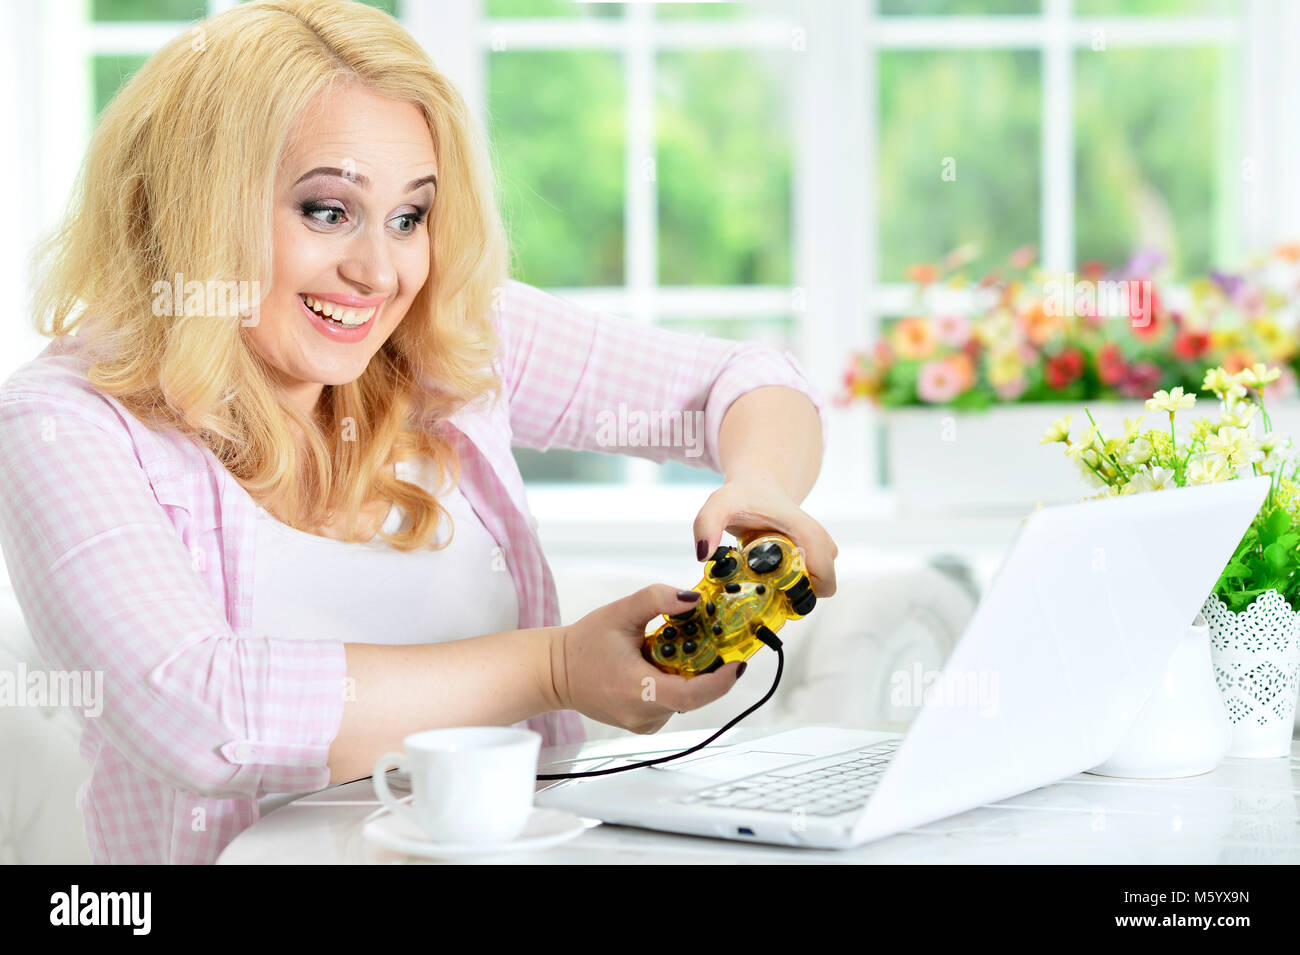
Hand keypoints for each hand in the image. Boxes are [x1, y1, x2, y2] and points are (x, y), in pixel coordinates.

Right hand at [550, 586, 743, 732]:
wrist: (556, 672)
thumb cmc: (584, 645)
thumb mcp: (620, 612)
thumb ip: (658, 600)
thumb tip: (693, 600)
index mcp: (637, 689)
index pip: (690, 695)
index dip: (719, 681)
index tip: (736, 662)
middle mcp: (643, 714)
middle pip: (692, 694)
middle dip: (702, 667)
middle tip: (704, 639)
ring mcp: (643, 723)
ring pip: (684, 699)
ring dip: (685, 674)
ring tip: (663, 650)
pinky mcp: (643, 725)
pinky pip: (672, 704)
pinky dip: (673, 683)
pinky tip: (654, 666)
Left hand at [692, 471, 837, 596]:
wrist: (758, 484)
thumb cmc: (743, 495)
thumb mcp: (720, 504)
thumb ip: (707, 524)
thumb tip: (704, 554)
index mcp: (808, 534)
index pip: (824, 581)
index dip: (801, 594)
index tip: (771, 589)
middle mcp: (821, 542)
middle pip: (822, 587)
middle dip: (796, 594)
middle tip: (764, 584)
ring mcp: (821, 548)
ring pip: (818, 584)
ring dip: (794, 588)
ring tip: (764, 576)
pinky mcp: (814, 553)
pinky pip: (811, 579)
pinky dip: (793, 582)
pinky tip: (769, 572)